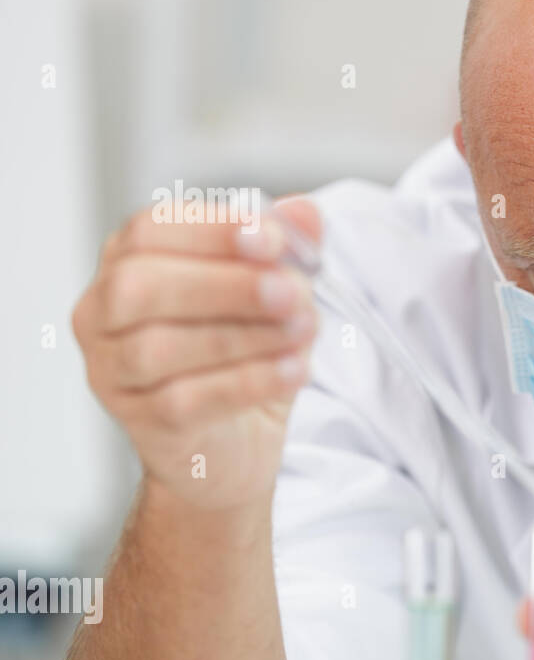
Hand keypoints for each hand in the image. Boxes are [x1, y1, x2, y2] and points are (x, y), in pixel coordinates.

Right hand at [73, 197, 320, 511]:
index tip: (272, 238)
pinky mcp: (142, 424)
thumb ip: (287, 248)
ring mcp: (113, 373)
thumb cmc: (243, 355)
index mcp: (128, 263)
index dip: (211, 228)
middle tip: (291, 291)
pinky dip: (248, 381)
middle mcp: (103, 315)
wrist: (235, 446)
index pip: (150, 229)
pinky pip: (185, 400)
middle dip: (225, 284)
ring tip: (302, 331)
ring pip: (158, 347)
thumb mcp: (275, 294)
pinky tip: (293, 371)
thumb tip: (305, 213)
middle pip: (139, 286)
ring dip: (242, 335)